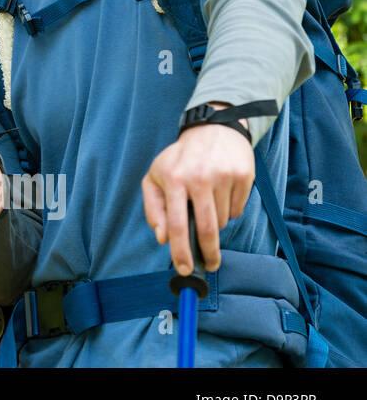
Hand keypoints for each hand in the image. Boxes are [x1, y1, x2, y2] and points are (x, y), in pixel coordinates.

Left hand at [141, 119, 253, 275]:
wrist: (213, 130)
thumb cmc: (180, 159)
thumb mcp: (156, 177)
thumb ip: (155, 209)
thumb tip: (162, 239)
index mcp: (174, 179)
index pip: (177, 224)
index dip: (181, 251)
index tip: (185, 270)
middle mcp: (199, 178)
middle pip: (207, 229)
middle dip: (208, 253)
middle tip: (210, 264)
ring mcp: (224, 176)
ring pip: (222, 221)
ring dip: (215, 223)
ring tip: (207, 203)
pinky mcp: (244, 176)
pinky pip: (237, 211)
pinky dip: (228, 211)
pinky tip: (221, 193)